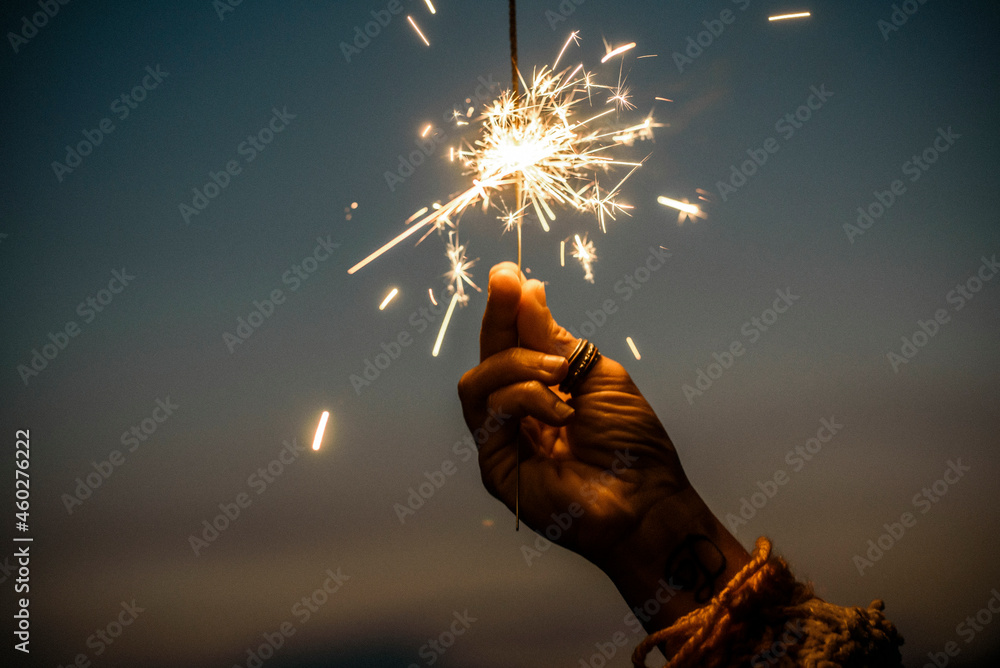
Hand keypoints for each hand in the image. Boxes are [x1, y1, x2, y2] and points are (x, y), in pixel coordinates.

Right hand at [458, 263, 692, 566]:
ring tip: (559, 374)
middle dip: (497, 314)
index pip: (515, 341)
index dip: (509, 308)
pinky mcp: (494, 462)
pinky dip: (523, 398)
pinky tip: (558, 409)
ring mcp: (504, 437)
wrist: (643, 498)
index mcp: (547, 387)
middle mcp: (520, 409)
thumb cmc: (632, 441)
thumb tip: (528, 292)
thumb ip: (555, 340)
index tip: (510, 273)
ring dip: (518, 365)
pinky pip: (488, 411)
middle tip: (505, 280)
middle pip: (491, 353)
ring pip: (479, 380)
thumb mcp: (597, 374)